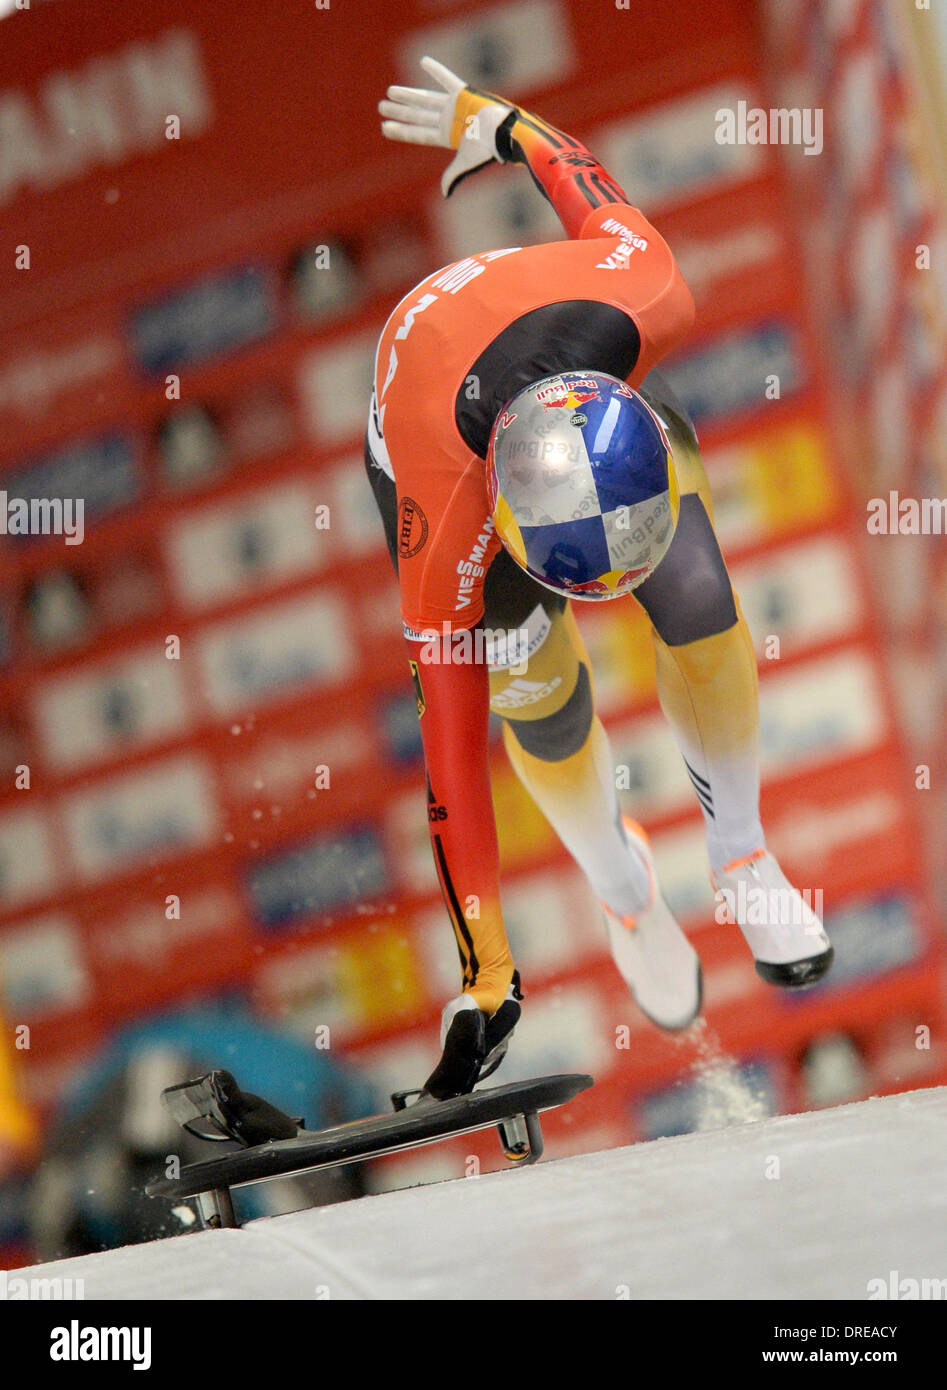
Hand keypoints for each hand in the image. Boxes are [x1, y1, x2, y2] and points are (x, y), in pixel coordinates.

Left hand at [379, 55, 514, 196]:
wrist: (505, 133)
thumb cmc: (488, 149)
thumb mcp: (466, 163)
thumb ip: (452, 175)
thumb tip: (445, 194)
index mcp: (447, 136)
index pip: (418, 134)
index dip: (401, 131)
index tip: (385, 128)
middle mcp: (447, 120)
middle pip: (417, 115)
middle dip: (400, 111)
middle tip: (382, 107)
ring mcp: (454, 106)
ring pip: (425, 99)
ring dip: (408, 95)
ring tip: (390, 92)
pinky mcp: (463, 93)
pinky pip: (447, 78)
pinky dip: (436, 70)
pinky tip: (422, 61)